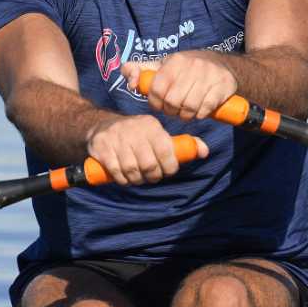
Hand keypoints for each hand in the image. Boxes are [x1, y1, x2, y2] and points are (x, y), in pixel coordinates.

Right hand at [84, 112, 208, 185]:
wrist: (101, 126)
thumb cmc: (137, 134)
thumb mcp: (157, 134)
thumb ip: (180, 144)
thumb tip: (205, 151)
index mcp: (151, 126)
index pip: (166, 151)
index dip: (169, 168)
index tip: (166, 172)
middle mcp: (134, 130)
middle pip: (149, 164)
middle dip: (153, 176)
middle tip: (152, 177)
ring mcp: (116, 139)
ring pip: (132, 170)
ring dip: (137, 180)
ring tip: (139, 178)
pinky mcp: (102, 148)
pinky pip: (116, 172)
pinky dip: (123, 180)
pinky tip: (126, 178)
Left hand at [122, 52, 238, 121]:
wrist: (223, 66)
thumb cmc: (186, 69)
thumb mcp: (163, 65)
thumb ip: (140, 69)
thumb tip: (128, 77)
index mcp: (175, 60)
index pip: (157, 89)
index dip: (155, 102)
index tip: (159, 105)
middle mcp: (193, 66)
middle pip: (172, 101)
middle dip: (170, 111)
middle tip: (173, 110)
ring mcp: (209, 76)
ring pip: (189, 108)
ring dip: (184, 115)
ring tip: (184, 111)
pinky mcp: (222, 87)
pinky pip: (204, 110)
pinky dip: (199, 115)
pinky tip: (198, 110)